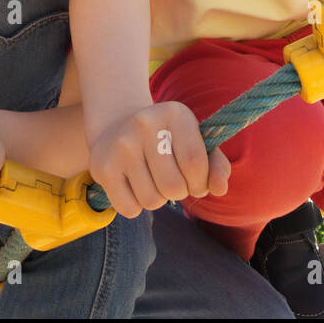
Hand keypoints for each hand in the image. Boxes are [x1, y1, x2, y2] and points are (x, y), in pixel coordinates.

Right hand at [88, 101, 229, 217]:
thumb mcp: (195, 142)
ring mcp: (121, 145)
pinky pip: (129, 208)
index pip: (194, 163)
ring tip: (153, 182)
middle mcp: (145, 124)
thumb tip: (220, 189)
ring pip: (152, 200)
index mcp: (175, 114)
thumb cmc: (167, 140)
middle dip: (179, 193)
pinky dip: (135, 206)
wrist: (117, 125)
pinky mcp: (103, 166)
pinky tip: (133, 187)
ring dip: (157, 200)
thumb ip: (216, 165)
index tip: (196, 183)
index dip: (200, 183)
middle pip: (173, 186)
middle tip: (173, 182)